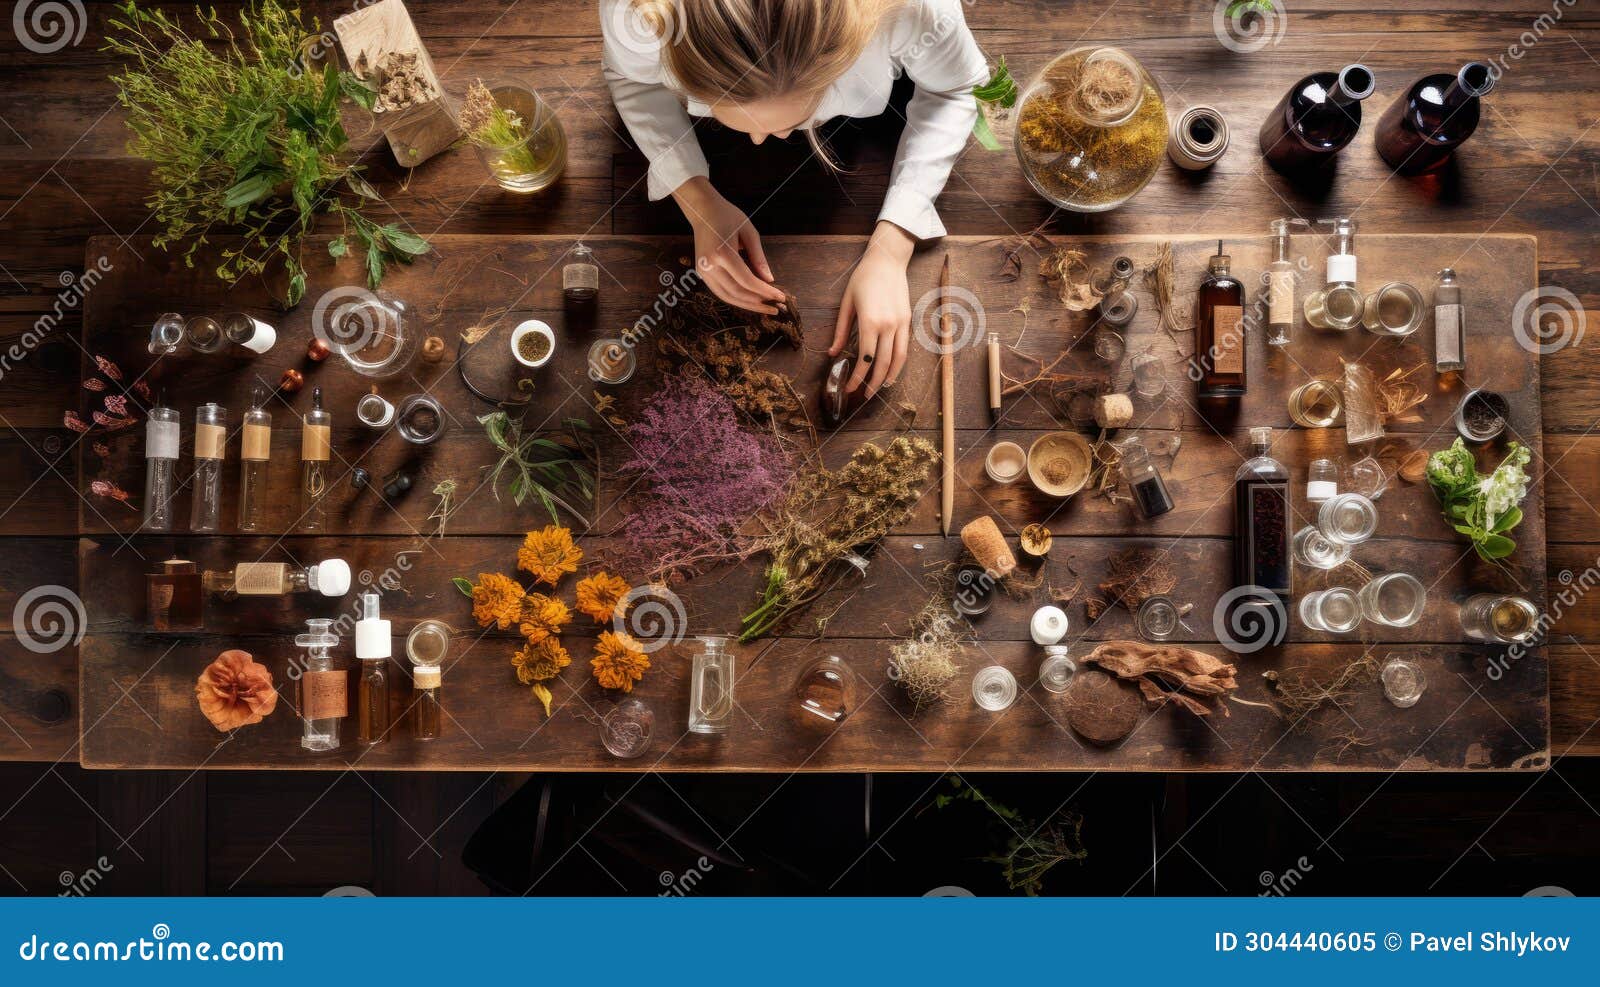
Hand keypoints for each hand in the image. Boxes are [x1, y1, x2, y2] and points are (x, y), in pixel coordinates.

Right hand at [673, 177, 785, 313]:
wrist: (703, 210)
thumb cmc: (728, 216)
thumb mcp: (749, 232)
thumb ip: (759, 258)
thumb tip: (770, 280)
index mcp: (722, 253)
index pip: (747, 280)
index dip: (765, 291)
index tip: (780, 297)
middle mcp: (709, 265)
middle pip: (736, 293)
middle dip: (758, 302)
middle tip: (776, 308)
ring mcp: (703, 271)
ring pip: (727, 297)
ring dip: (748, 305)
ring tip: (765, 308)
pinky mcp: (702, 273)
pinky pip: (721, 292)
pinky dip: (737, 298)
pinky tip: (751, 300)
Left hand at [831, 221, 915, 395]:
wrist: (887, 260)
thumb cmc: (863, 279)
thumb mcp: (846, 304)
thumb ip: (840, 331)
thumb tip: (833, 354)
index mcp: (870, 321)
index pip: (864, 358)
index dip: (857, 377)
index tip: (849, 388)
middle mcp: (888, 325)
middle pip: (882, 363)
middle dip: (873, 383)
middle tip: (864, 396)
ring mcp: (901, 324)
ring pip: (898, 359)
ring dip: (889, 377)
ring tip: (879, 389)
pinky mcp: (908, 321)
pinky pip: (904, 348)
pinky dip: (898, 363)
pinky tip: (891, 371)